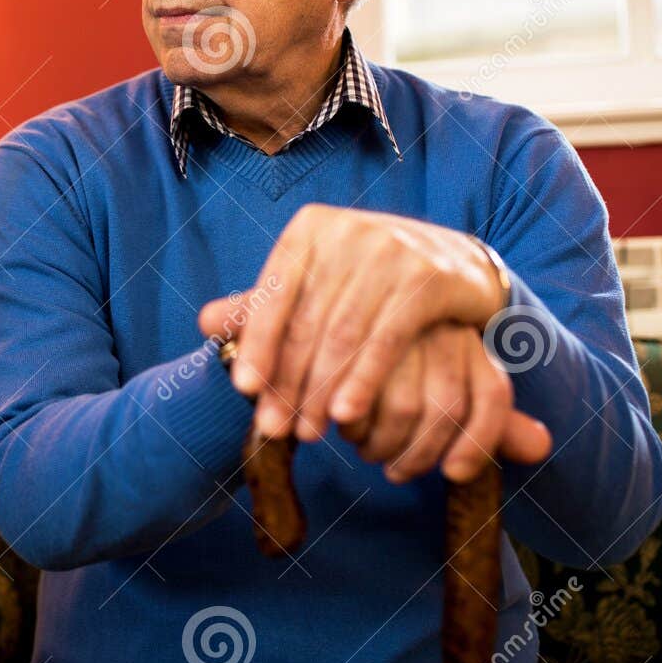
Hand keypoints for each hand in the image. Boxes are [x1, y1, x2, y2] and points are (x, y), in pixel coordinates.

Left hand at [198, 205, 506, 441]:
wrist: (457, 261)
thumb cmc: (370, 279)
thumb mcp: (317, 282)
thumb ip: (266, 304)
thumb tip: (204, 322)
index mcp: (310, 229)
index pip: (273, 295)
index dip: (257, 345)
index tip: (242, 390)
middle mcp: (347, 232)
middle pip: (306, 321)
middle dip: (286, 380)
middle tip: (272, 427)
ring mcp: (389, 251)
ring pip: (342, 335)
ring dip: (320, 391)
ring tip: (305, 433)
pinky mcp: (426, 278)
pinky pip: (386, 340)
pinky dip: (363, 380)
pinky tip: (346, 415)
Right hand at [339, 322, 550, 483]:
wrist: (347, 297)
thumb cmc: (404, 364)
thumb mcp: (453, 385)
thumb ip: (491, 421)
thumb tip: (541, 447)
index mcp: (470, 340)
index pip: (492, 395)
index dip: (479, 445)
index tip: (454, 475)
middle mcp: (439, 328)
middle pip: (445, 409)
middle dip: (419, 457)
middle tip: (395, 471)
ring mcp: (396, 329)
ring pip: (402, 407)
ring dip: (382, 445)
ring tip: (365, 449)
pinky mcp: (352, 335)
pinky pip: (358, 396)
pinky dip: (351, 426)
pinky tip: (339, 426)